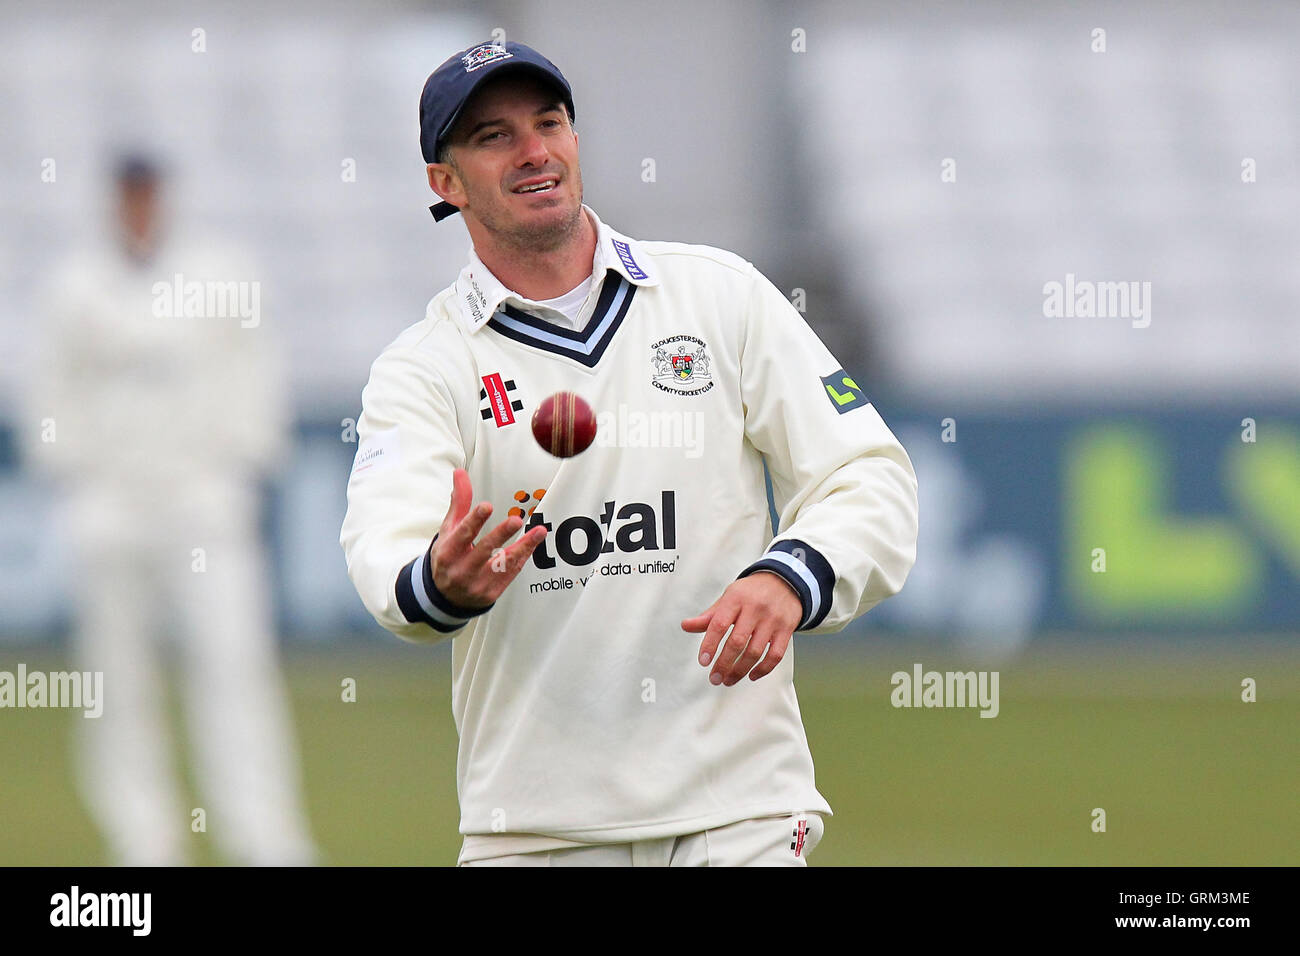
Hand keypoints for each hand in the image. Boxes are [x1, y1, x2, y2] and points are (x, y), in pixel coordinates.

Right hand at [431, 468, 546, 608]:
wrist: (446, 597)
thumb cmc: (448, 557)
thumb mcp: (448, 531)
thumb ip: (459, 503)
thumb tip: (460, 473)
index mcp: (447, 553)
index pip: (461, 535)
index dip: (474, 520)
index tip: (486, 506)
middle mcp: (461, 571)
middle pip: (483, 550)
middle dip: (500, 535)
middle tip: (515, 520)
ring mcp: (477, 584)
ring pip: (503, 564)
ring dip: (523, 547)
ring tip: (538, 532)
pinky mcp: (491, 593)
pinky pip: (511, 573)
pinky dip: (523, 556)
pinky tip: (532, 543)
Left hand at [680, 572, 803, 685]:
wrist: (785, 581)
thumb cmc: (750, 593)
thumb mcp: (729, 598)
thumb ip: (709, 616)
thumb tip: (685, 626)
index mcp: (736, 598)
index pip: (719, 624)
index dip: (710, 645)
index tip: (703, 662)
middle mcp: (755, 608)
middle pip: (737, 642)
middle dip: (724, 664)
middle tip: (714, 678)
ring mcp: (773, 620)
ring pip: (755, 652)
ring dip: (740, 670)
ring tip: (728, 680)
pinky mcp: (787, 629)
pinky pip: (775, 655)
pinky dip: (763, 669)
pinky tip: (751, 675)